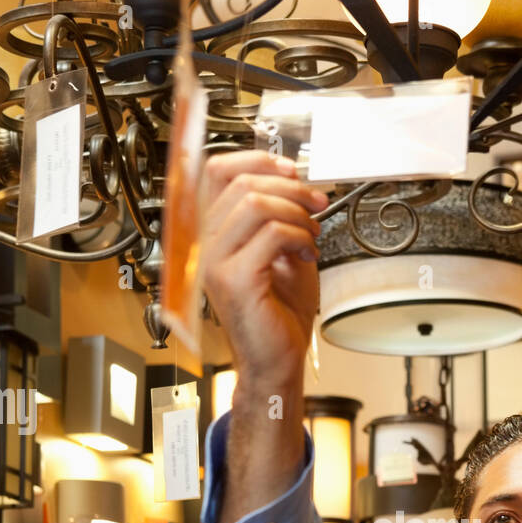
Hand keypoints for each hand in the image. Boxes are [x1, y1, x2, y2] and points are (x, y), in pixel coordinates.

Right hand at [203, 151, 328, 387]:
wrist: (276, 362)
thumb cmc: (277, 316)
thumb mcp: (280, 252)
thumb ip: (278, 216)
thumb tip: (292, 180)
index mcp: (211, 234)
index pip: (217, 172)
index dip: (257, 160)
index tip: (292, 170)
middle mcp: (205, 246)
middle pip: (241, 182)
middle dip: (290, 186)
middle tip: (316, 203)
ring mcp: (215, 263)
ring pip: (257, 203)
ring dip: (297, 212)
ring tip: (312, 234)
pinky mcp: (235, 279)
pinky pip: (272, 234)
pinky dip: (299, 236)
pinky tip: (307, 253)